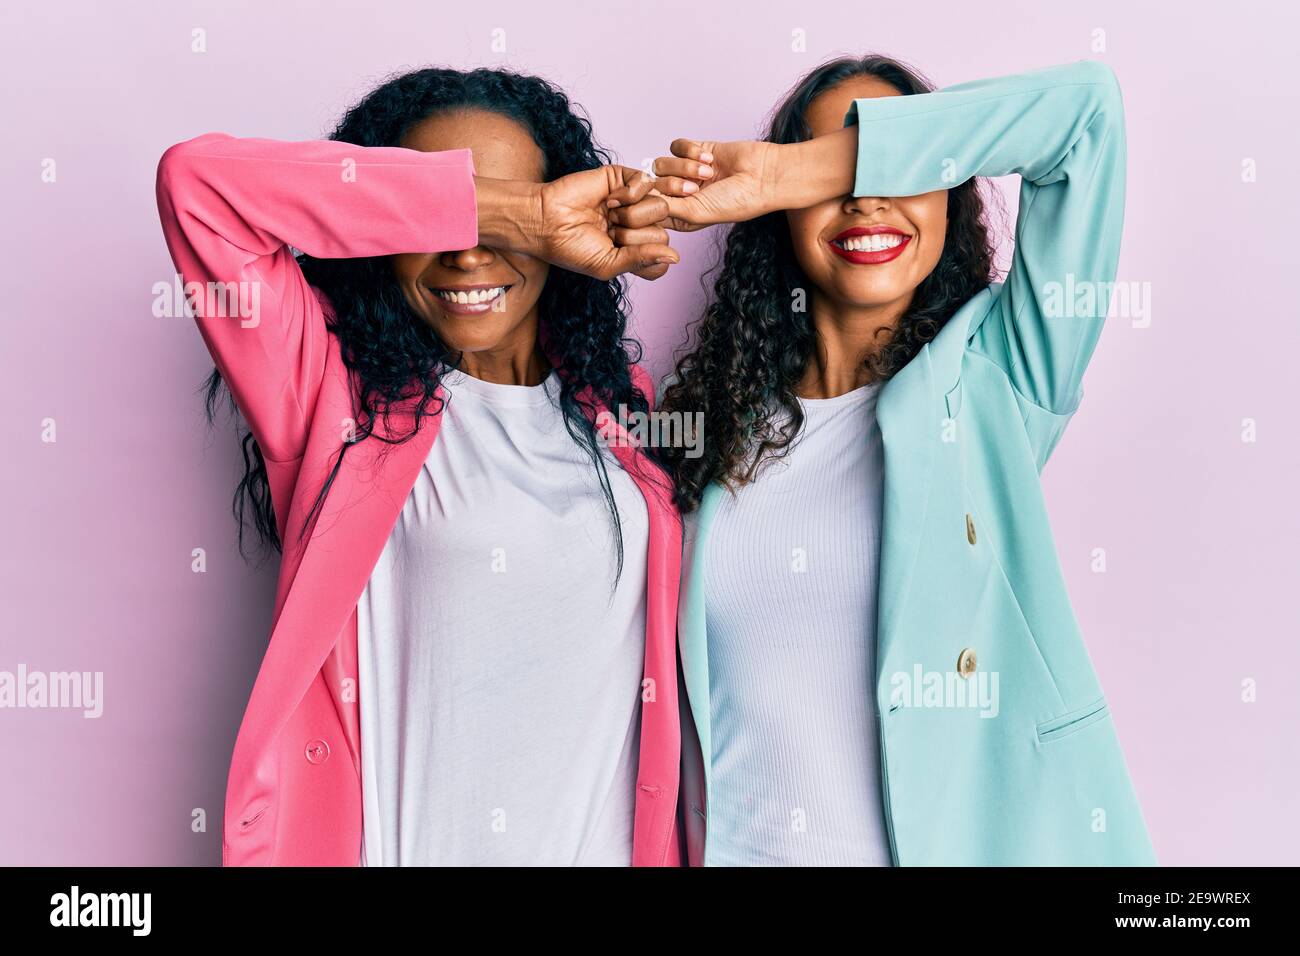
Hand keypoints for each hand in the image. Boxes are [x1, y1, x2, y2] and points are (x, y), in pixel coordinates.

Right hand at [477, 167, 677, 280]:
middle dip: (634, 237)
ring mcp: (633, 202)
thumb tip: (676, 257)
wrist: (544, 220)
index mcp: (634, 250)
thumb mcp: (609, 264)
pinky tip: (611, 199)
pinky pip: (648, 183)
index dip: (644, 257)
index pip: (662, 257)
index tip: (619, 254)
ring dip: (632, 215)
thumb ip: (643, 260)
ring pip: (660, 208)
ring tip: (609, 215)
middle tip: (609, 232)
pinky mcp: (624, 178)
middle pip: (663, 233)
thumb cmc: (570, 248)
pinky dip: (631, 193)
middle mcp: (637, 226)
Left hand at [649, 139, 781, 229]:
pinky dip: (691, 150)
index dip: (645, 200)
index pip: (646, 207)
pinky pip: (676, 146)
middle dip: (672, 183)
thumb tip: (633, 205)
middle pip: (651, 183)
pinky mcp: (694, 151)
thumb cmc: (736, 201)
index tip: (657, 199)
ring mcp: (685, 172)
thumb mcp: (694, 213)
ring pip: (661, 163)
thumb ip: (662, 208)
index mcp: (677, 215)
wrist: (764, 176)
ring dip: (685, 166)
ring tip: (708, 172)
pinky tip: (710, 158)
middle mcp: (679, 195)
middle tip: (695, 188)